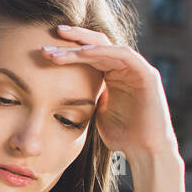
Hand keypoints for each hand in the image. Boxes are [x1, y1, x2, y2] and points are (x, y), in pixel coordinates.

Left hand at [43, 24, 178, 161]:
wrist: (144, 152)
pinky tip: (81, 53)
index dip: (68, 49)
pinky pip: (123, 55)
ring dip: (80, 47)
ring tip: (56, 51)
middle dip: (71, 41)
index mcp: (112, 75)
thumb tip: (63, 92)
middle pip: (95, 46)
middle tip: (48, 39)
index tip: (45, 49)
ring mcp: (137, 69)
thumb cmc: (121, 136)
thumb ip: (86, 97)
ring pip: (106, 47)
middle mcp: (125, 67)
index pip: (89, 54)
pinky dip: (102, 52)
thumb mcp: (95, 112)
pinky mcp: (147, 74)